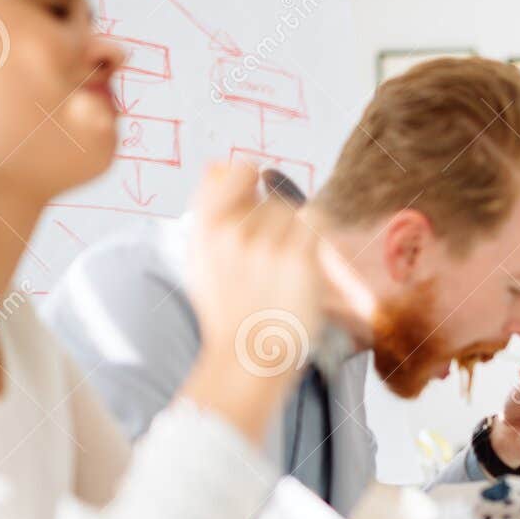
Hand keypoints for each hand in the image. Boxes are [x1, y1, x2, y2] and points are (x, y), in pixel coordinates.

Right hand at [180, 164, 322, 441]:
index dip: (250, 182)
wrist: (247, 357)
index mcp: (204, 227)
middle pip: (272, 197)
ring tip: (284, 270)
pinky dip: (318, 238)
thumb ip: (209, 207)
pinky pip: (317, 223)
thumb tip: (220, 162)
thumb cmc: (228, 308)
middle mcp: (232, 231)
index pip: (234, 170)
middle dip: (277, 221)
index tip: (257, 205)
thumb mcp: (201, 256)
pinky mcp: (298, 258)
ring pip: (296, 212)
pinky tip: (306, 263)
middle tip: (271, 261)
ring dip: (298, 235)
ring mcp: (266, 244)